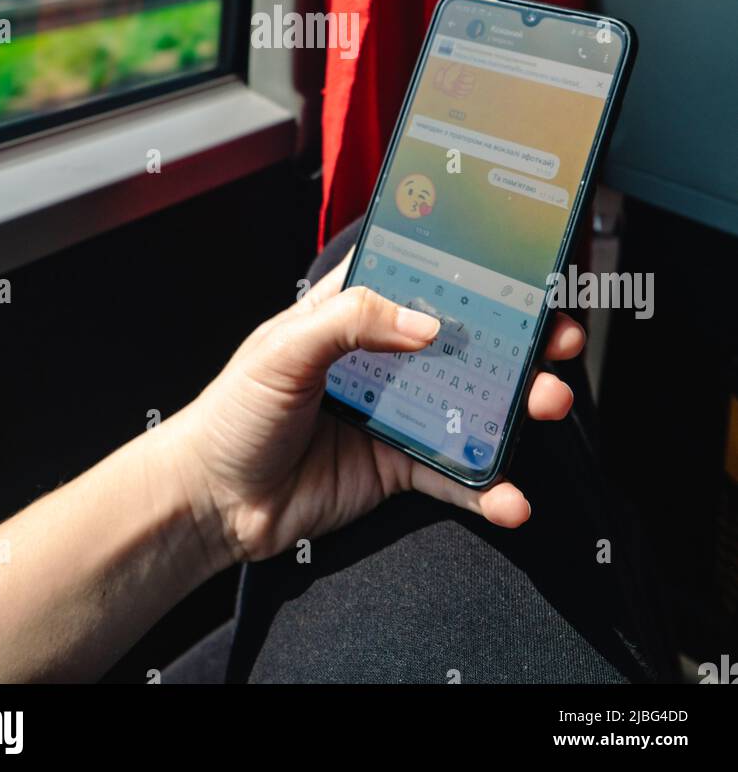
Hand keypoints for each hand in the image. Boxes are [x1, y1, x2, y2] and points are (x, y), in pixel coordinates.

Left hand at [175, 250, 584, 565]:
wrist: (211, 504)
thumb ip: (351, 321)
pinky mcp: (398, 468)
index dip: (472, 272)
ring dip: (517, 406)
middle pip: (464, 340)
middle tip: (559, 339)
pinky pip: (453, 478)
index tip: (525, 267)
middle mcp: (382, 358)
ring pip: (472, 405)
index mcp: (353, 312)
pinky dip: (486, 490)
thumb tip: (426, 321)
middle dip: (518, 338)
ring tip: (550, 403)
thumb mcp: (283, 349)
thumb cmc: (233, 411)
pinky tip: (512, 500)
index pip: (421, 278)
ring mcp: (396, 413)